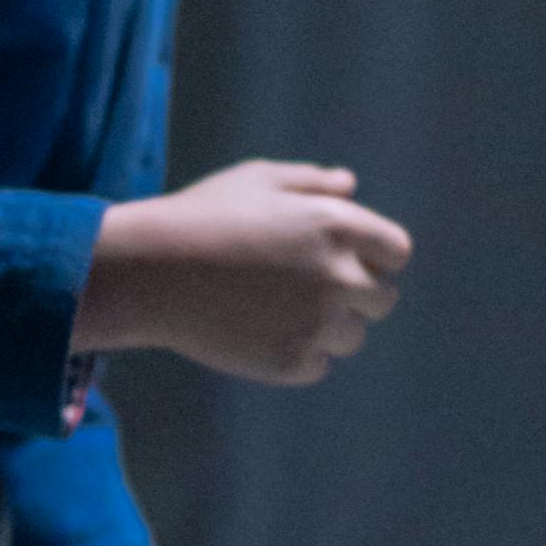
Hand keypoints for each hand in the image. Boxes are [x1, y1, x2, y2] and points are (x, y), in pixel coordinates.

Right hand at [82, 161, 411, 383]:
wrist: (149, 273)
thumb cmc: (200, 217)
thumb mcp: (255, 181)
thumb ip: (310, 183)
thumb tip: (349, 185)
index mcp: (337, 225)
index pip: (396, 251)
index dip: (375, 257)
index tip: (348, 261)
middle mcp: (338, 275)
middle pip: (383, 299)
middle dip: (355, 294)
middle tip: (304, 289)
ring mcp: (318, 323)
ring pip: (351, 336)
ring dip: (326, 327)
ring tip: (272, 309)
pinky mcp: (293, 362)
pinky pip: (317, 364)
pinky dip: (295, 354)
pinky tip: (255, 332)